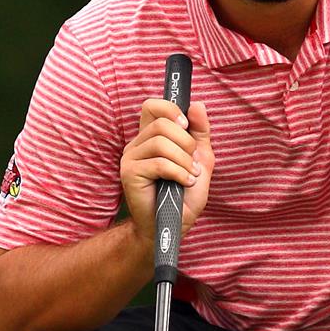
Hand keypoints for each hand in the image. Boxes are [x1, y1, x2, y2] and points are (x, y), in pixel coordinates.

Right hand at [121, 98, 212, 247]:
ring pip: (161, 143)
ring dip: (184, 161)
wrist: (174, 225)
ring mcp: (130, 158)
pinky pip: (159, 163)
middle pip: (162, 123)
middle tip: (192, 163)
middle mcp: (137, 144)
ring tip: (189, 176)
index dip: (171, 109)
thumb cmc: (184, 195)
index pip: (152, 106)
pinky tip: (184, 183)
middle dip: (186, 142)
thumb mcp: (199, 159)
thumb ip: (200, 132)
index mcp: (150, 137)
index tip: (186, 125)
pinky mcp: (129, 173)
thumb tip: (197, 105)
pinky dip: (179, 173)